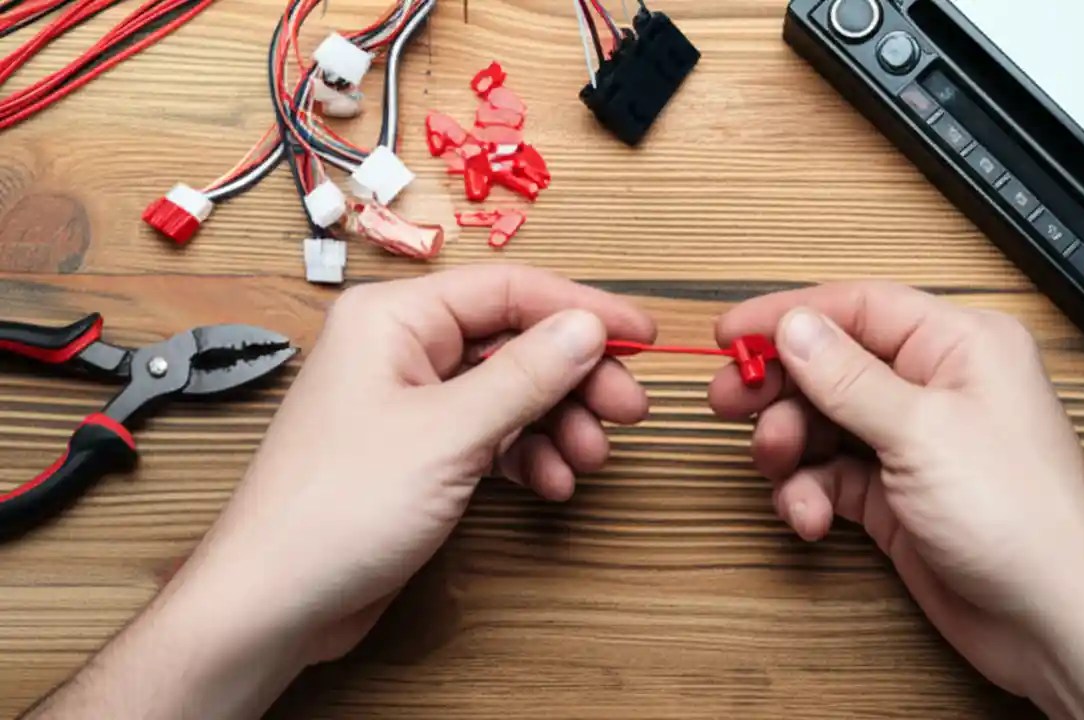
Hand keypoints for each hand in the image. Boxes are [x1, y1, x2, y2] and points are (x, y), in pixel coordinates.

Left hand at [186, 265, 654, 665]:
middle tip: (628, 409)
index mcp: (393, 318)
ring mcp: (410, 403)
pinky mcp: (418, 452)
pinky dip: (527, 456)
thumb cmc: (335, 510)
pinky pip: (490, 435)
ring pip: (509, 393)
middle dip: (576, 378)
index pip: (508, 290)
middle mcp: (401, 350)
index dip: (582, 310)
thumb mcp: (449, 434)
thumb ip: (526, 376)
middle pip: (515, 342)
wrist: (275, 602)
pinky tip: (551, 483)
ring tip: (589, 460)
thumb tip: (586, 327)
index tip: (641, 335)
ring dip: (557, 424)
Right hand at [708, 282, 1083, 717]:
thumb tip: (794, 324)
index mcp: (960, 346)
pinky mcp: (898, 495)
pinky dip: (811, 493)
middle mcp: (937, 386)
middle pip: (832, 365)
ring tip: (780, 469)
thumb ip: (847, 376)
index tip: (730, 334)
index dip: (788, 316)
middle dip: (780, 387)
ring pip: (824, 423)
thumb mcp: (922, 432)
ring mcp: (916, 443)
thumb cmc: (1021, 519)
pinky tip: (812, 517)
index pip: (858, 307)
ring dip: (791, 448)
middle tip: (729, 403)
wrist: (1053, 624)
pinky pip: (832, 475)